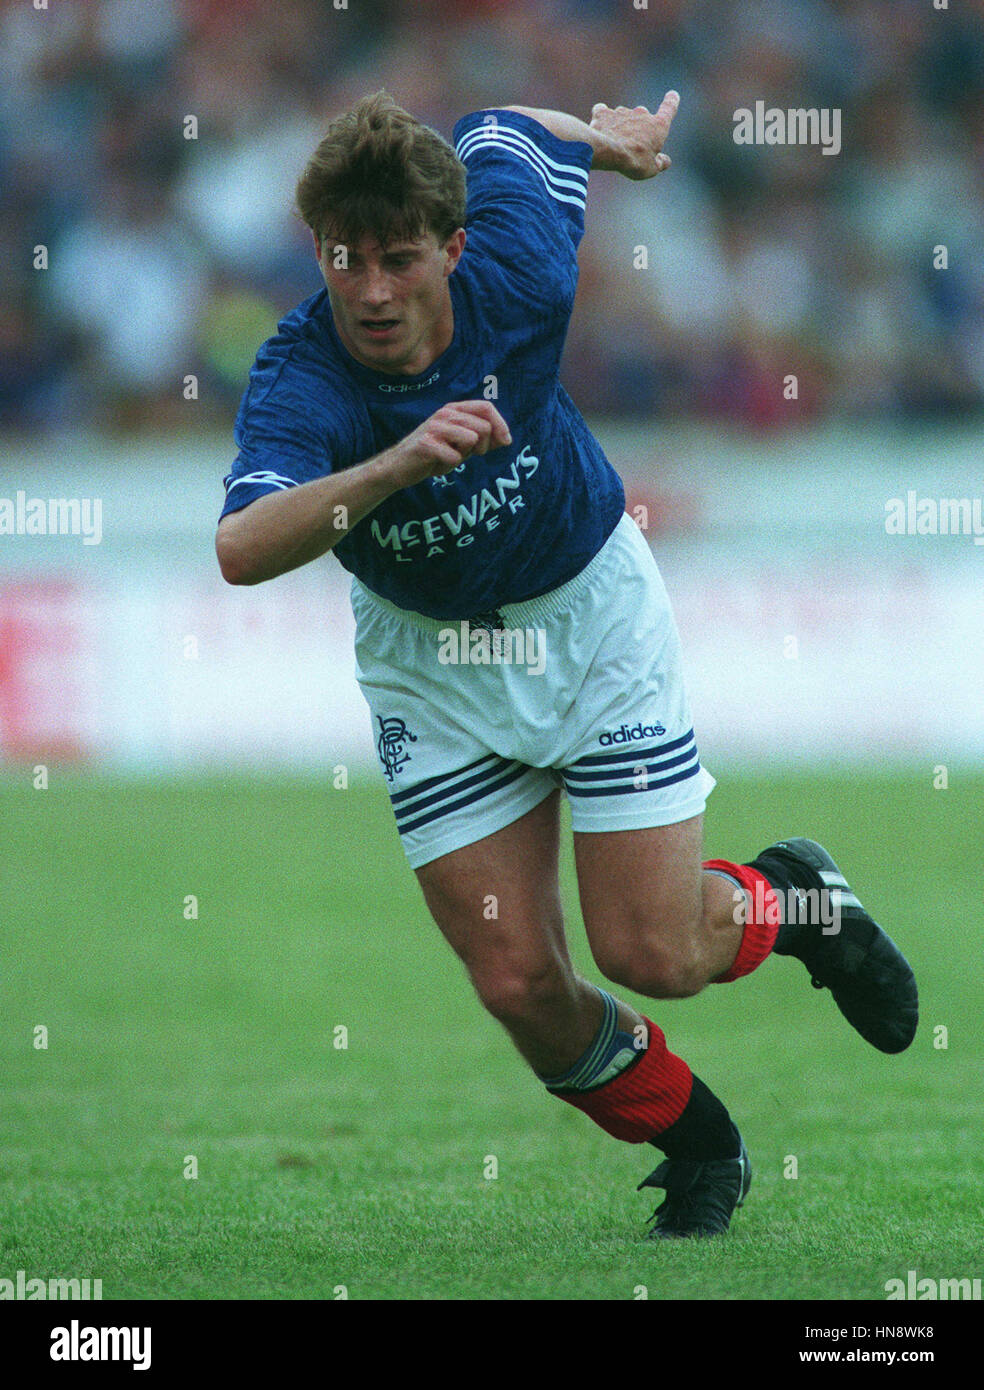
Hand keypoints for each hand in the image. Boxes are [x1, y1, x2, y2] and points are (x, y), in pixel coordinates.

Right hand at [387, 400, 512, 486]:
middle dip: (484, 447)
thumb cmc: (432, 455)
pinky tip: (437, 464)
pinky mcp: (426, 444)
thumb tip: (507, 438)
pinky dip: (449, 466)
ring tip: (450, 457)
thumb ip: (481, 439)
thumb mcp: (460, 444)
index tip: (506, 442)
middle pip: (484, 426)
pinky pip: (455, 457)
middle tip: (468, 455)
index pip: (486, 407)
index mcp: (453, 409)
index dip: (501, 424)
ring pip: (471, 439)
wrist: (398, 467)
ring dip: (465, 455)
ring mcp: (434, 426)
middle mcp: (444, 413)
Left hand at [589, 90, 679, 179]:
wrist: (608, 153)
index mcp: (658, 125)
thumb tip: (665, 161)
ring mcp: (622, 111)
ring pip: (622, 117)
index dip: (671, 102)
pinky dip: (602, 119)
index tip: (672, 95)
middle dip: (638, 129)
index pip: (669, 108)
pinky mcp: (604, 113)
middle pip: (642, 117)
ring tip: (612, 146)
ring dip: (619, 127)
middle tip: (630, 149)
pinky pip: (602, 112)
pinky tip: (600, 128)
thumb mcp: (652, 169)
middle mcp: (641, 113)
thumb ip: (660, 163)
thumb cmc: (634, 161)